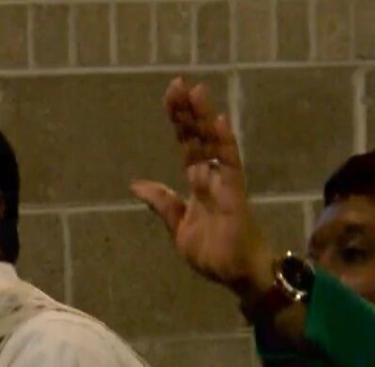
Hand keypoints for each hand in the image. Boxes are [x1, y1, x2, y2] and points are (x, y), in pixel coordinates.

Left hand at [130, 77, 277, 301]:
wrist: (237, 276)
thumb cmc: (214, 253)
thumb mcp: (178, 227)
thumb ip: (163, 203)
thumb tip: (136, 184)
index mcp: (198, 182)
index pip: (187, 144)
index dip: (179, 120)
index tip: (171, 95)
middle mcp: (213, 176)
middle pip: (199, 137)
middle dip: (189, 111)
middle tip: (178, 83)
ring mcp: (225, 183)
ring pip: (215, 143)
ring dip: (205, 118)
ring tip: (195, 91)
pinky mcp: (236, 195)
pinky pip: (231, 165)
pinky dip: (225, 143)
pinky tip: (218, 122)